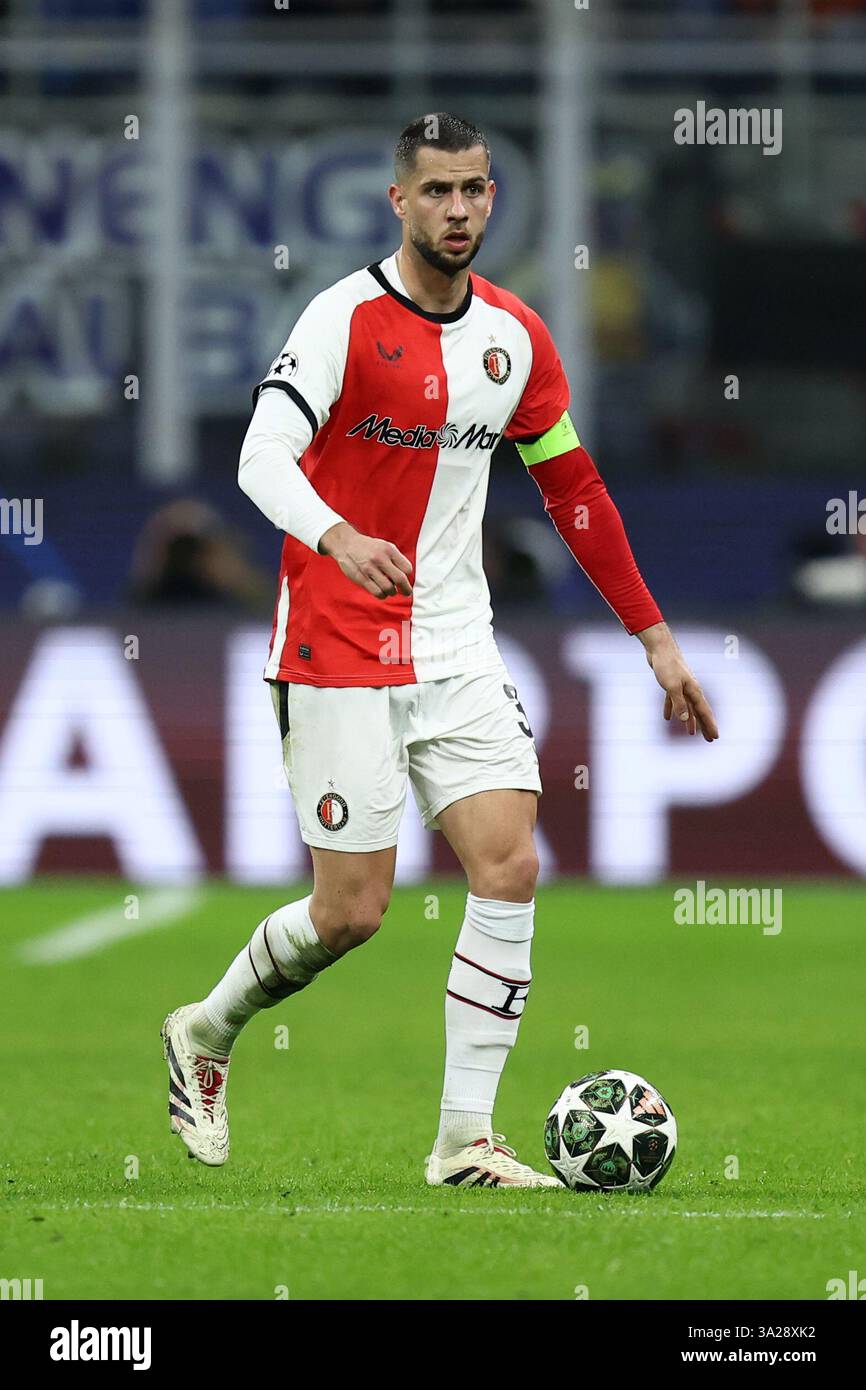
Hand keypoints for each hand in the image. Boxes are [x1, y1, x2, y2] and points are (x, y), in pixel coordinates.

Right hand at [318, 521, 412, 598]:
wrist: (346, 544)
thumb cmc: (369, 547)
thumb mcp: (384, 546)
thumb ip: (396, 559)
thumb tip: (407, 576)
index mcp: (388, 550)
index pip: (406, 568)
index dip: (407, 576)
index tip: (405, 578)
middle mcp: (380, 558)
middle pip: (400, 579)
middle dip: (406, 589)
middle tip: (406, 593)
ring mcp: (370, 569)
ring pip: (388, 589)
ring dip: (391, 592)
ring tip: (389, 590)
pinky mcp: (361, 578)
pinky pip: (377, 592)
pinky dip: (382, 595)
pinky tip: (381, 592)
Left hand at [636, 622, 718, 741]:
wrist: (660, 648)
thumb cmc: (667, 665)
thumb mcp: (672, 686)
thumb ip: (679, 703)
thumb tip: (685, 719)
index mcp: (694, 691)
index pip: (704, 712)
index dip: (710, 725)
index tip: (715, 737)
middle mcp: (691, 689)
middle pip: (699, 711)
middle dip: (704, 726)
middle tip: (710, 739)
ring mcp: (681, 687)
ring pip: (688, 708)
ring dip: (690, 721)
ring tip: (691, 734)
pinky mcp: (671, 684)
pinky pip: (673, 701)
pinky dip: (672, 710)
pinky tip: (667, 718)